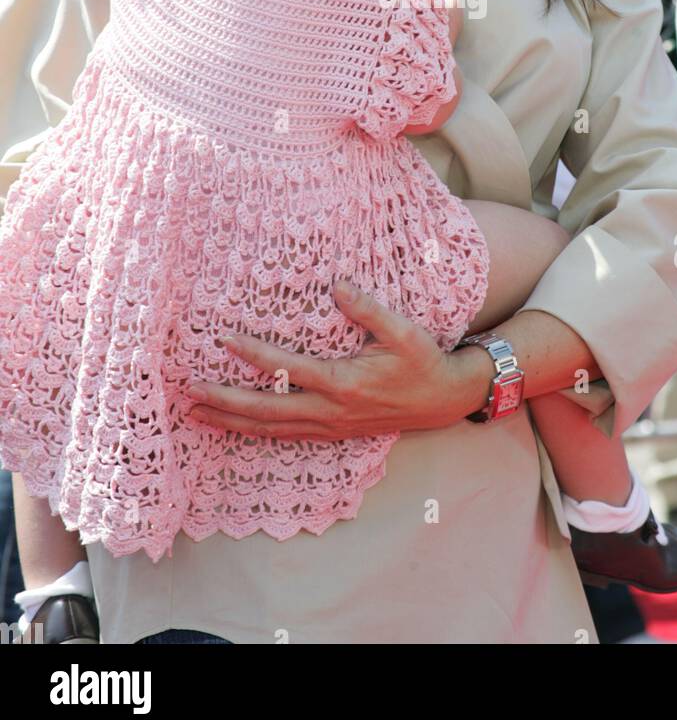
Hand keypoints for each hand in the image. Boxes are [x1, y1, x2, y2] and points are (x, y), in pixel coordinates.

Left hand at [184, 282, 484, 439]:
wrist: (443, 401)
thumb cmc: (423, 362)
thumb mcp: (404, 331)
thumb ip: (369, 309)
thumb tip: (338, 284)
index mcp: (344, 383)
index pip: (288, 369)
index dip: (254, 355)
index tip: (224, 340)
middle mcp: (331, 410)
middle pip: (267, 410)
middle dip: (226, 402)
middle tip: (189, 393)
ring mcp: (330, 426)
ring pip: (271, 429)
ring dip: (232, 422)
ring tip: (196, 414)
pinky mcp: (332, 432)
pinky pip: (285, 435)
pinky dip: (255, 432)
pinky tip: (234, 427)